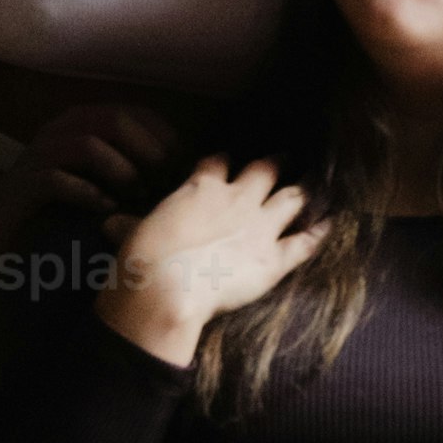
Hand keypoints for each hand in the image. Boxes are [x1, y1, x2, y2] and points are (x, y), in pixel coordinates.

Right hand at [0, 98, 188, 236]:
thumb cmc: (61, 204)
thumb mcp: (105, 181)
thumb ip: (138, 170)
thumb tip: (186, 177)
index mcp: (86, 122)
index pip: (137, 113)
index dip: (166, 137)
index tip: (186, 169)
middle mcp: (63, 129)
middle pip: (115, 120)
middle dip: (148, 151)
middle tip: (167, 183)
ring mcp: (41, 153)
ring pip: (88, 144)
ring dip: (121, 171)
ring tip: (139, 197)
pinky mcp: (25, 183)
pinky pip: (57, 178)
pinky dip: (87, 193)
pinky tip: (106, 210)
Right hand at [95, 155, 324, 368]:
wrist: (167, 285)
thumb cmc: (143, 259)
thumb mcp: (131, 233)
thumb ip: (129, 226)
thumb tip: (110, 225)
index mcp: (201, 188)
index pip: (218, 162)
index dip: (225, 160)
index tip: (228, 160)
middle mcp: (237, 198)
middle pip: (264, 169)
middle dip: (275, 163)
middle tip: (284, 157)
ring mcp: (260, 226)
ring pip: (292, 197)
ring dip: (304, 190)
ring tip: (316, 183)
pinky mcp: (276, 259)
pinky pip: (306, 241)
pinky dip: (321, 232)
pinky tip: (332, 223)